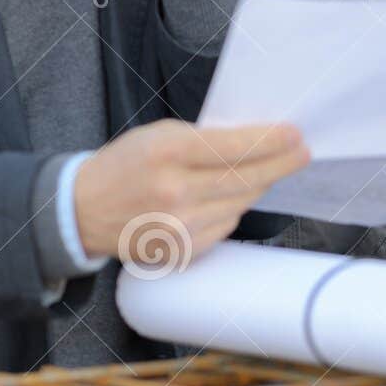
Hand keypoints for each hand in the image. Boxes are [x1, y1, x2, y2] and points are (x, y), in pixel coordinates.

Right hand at [75, 120, 309, 265]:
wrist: (83, 211)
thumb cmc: (124, 165)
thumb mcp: (158, 135)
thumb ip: (203, 139)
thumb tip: (254, 142)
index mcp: (167, 152)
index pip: (233, 147)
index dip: (270, 141)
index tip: (295, 135)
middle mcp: (175, 191)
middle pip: (246, 178)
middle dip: (281, 164)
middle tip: (302, 153)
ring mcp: (179, 226)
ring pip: (240, 203)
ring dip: (257, 185)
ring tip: (266, 170)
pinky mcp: (182, 250)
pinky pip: (225, 225)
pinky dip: (231, 209)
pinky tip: (223, 197)